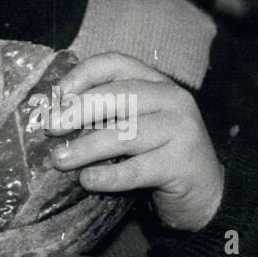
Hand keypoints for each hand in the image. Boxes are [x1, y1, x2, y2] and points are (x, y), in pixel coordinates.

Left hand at [46, 52, 224, 231]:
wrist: (206, 192)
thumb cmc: (158, 156)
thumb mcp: (134, 127)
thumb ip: (106, 116)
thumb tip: (55, 117)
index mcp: (157, 83)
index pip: (116, 64)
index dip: (82, 75)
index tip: (56, 96)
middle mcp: (172, 99)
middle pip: (119, 95)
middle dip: (78, 110)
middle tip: (51, 128)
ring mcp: (181, 130)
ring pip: (126, 134)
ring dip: (86, 147)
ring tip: (59, 160)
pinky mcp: (182, 163)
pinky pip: (137, 169)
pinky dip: (109, 176)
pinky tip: (88, 180)